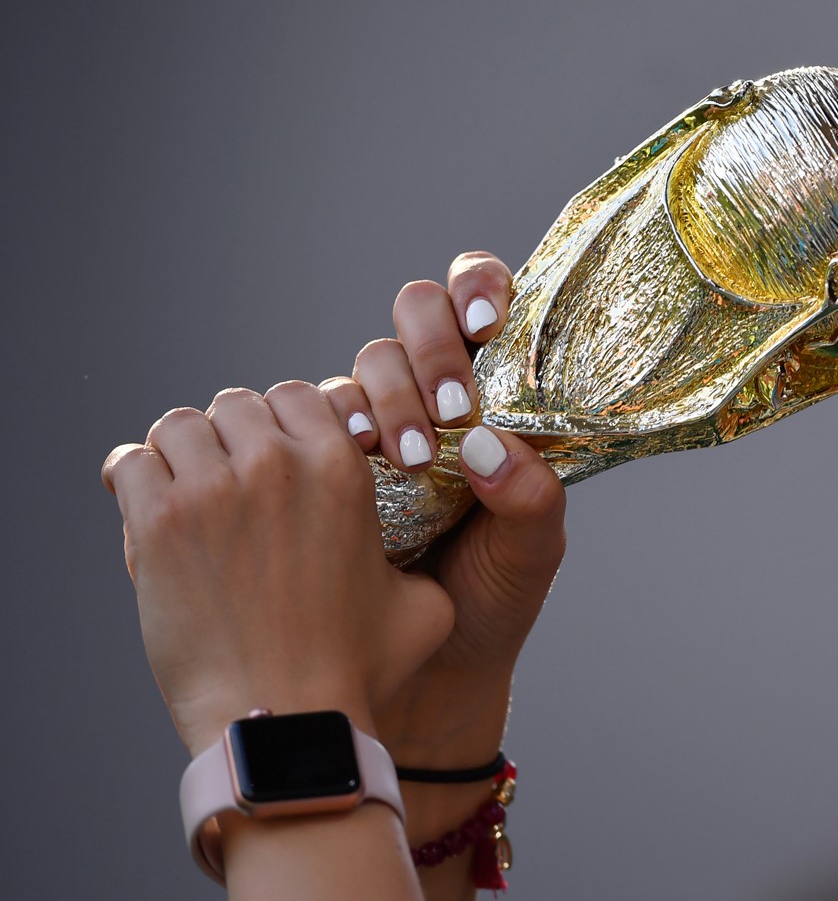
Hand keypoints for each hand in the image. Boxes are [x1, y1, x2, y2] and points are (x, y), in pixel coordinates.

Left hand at [103, 382, 454, 755]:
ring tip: (182, 493)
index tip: (273, 456)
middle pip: (235, 405)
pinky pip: (132, 467)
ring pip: (177, 428)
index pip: (298, 395)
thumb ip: (422, 562)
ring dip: (179, 455)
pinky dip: (133, 482)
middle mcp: (279, 464)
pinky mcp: (159, 523)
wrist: (283, 720)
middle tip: (226, 482)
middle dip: (229, 438)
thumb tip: (429, 554)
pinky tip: (142, 509)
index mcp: (342, 468)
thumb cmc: (355, 673)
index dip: (283, 423)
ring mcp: (214, 490)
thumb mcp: (422, 607)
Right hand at [318, 252, 566, 772]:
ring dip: (383, 395)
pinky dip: (328, 426)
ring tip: (403, 454)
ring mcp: (376, 424)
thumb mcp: (532, 554)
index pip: (486, 310)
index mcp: (499, 402)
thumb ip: (533, 501)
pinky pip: (309, 417)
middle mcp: (435, 397)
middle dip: (428, 349)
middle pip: (417, 318)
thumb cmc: (492, 602)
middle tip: (448, 410)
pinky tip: (349, 457)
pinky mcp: (321, 462)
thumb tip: (488, 446)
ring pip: (366, 364)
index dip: (480, 290)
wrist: (427, 673)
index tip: (486, 323)